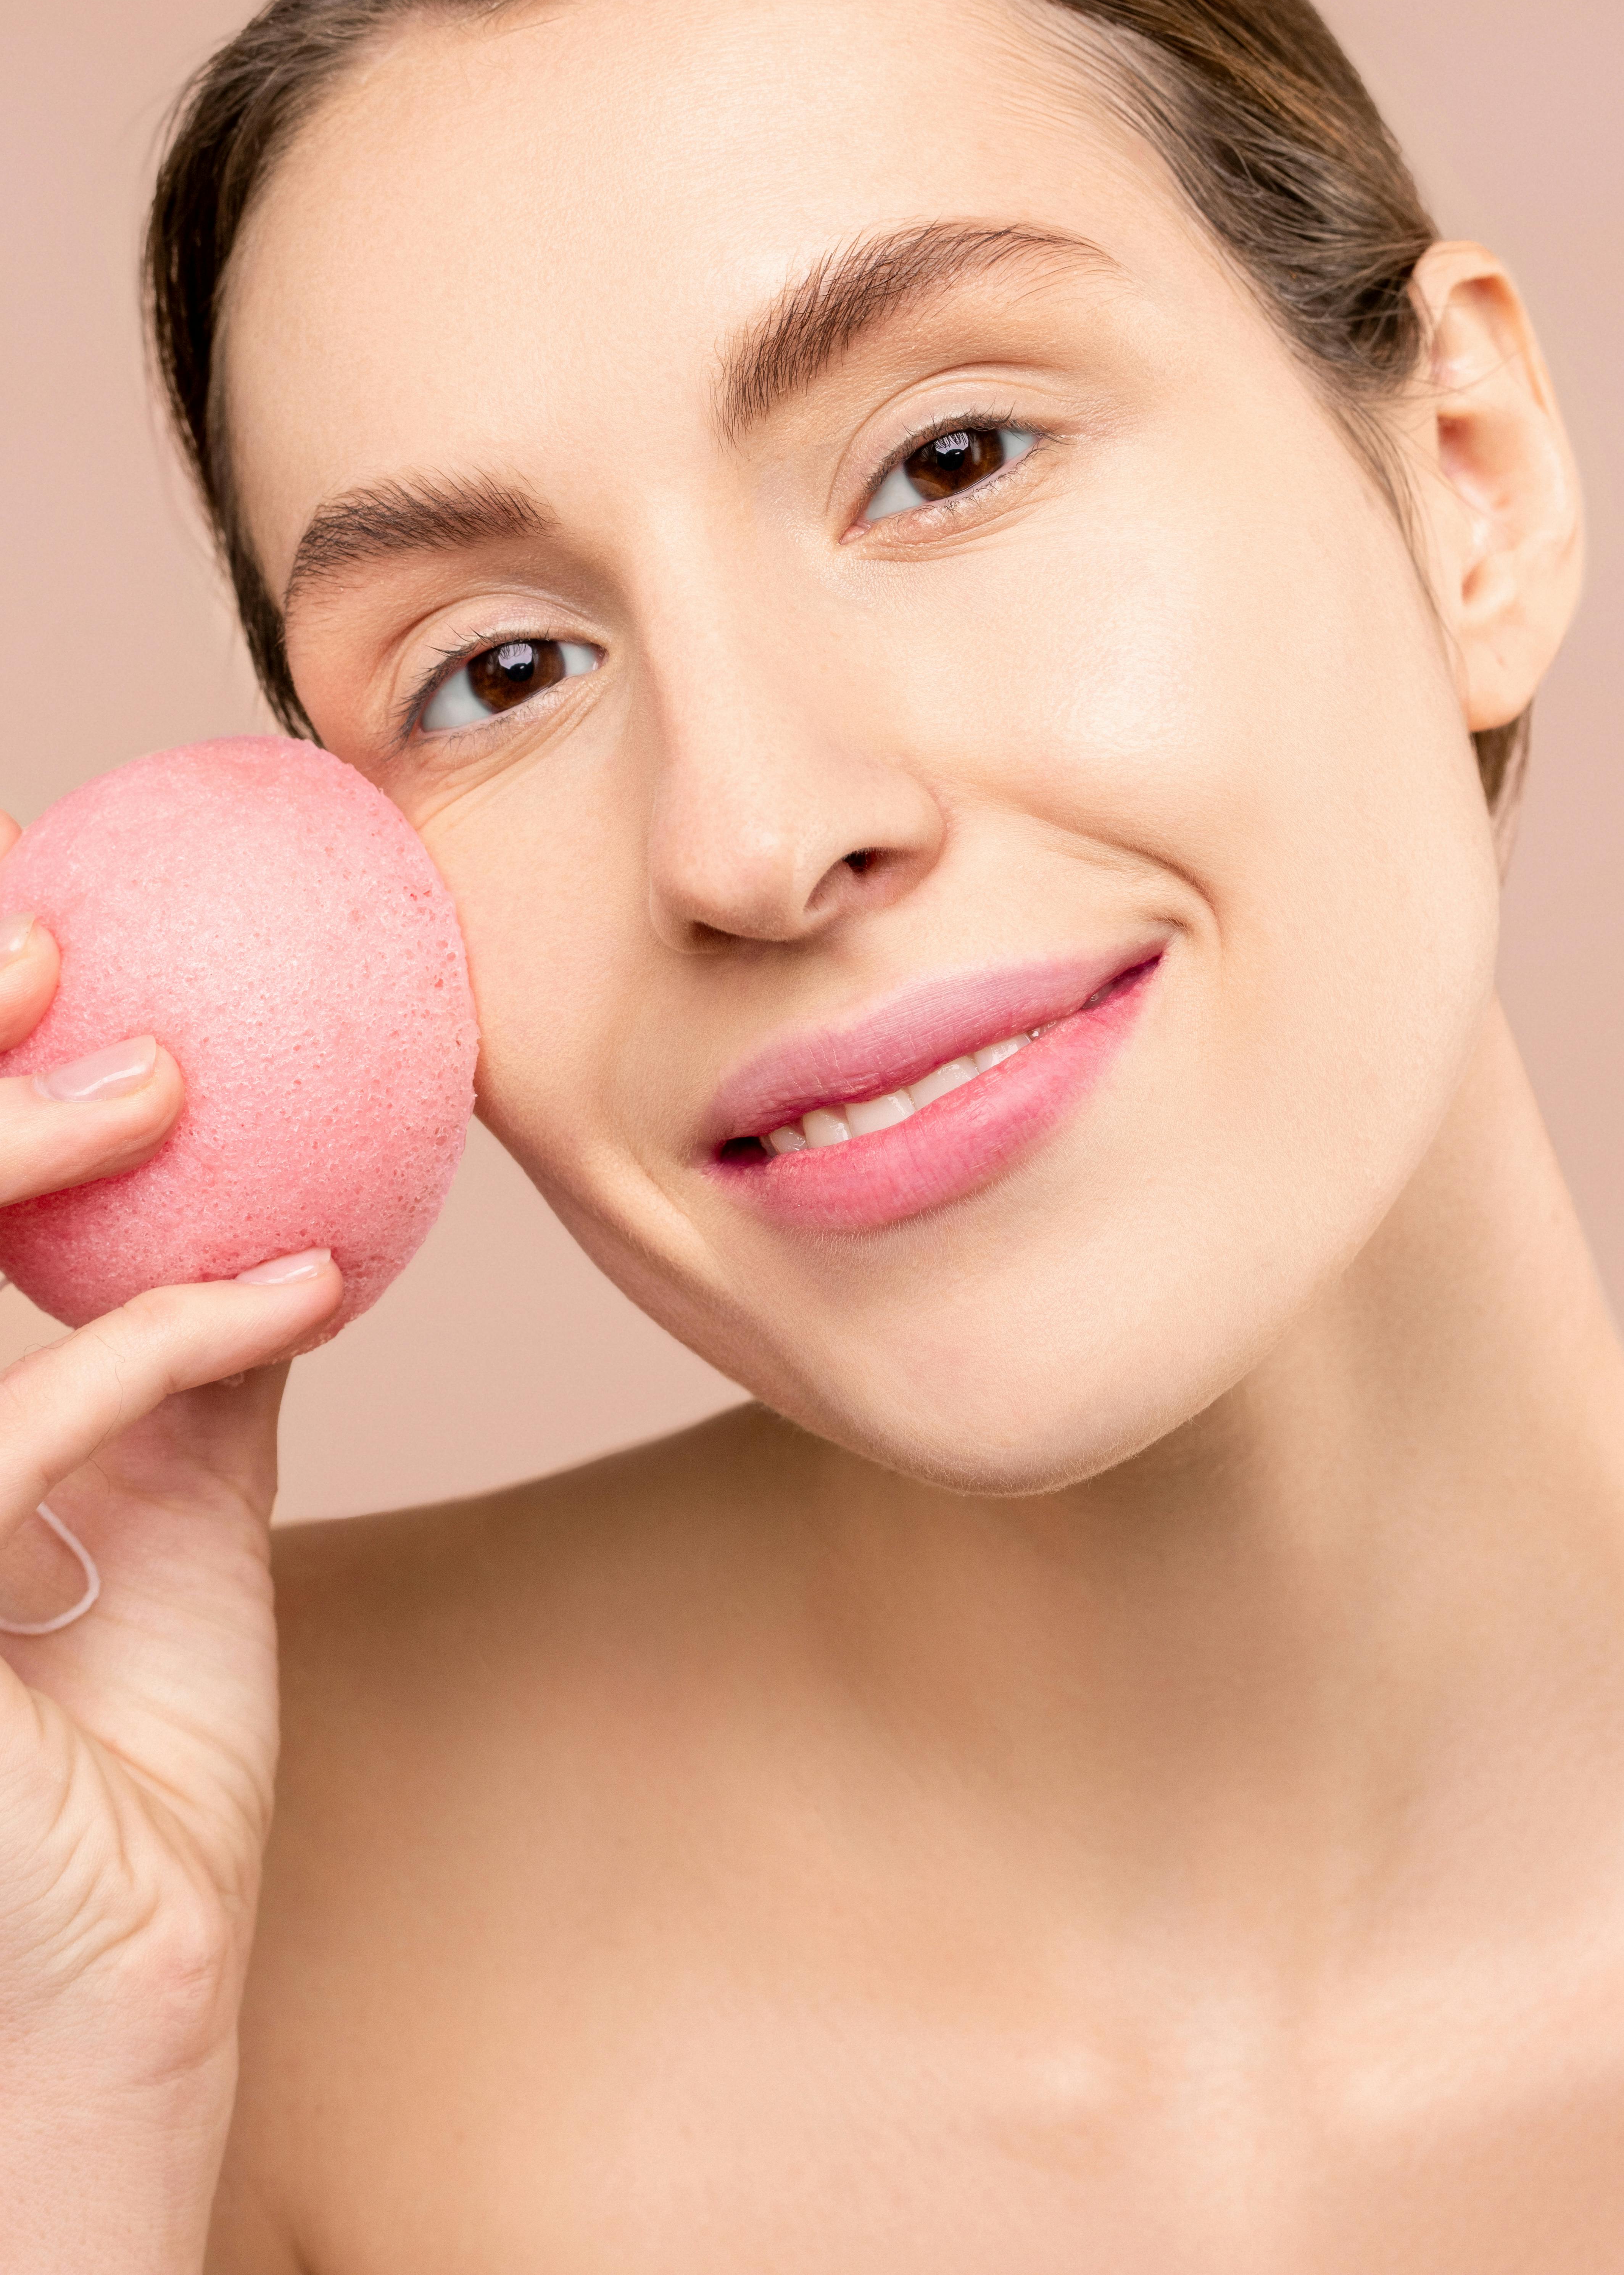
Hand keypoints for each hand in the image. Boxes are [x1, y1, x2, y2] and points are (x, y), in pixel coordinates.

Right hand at [0, 812, 342, 2267]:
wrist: (130, 1986)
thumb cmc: (129, 1760)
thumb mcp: (163, 1511)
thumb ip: (179, 1365)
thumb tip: (272, 1200)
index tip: (37, 944)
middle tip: (46, 947)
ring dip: (28, 1165)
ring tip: (172, 1081)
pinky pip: (2, 1434)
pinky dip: (152, 1336)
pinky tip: (288, 1296)